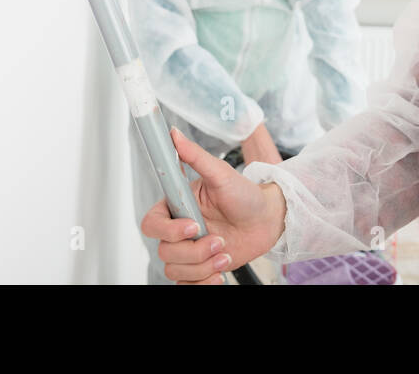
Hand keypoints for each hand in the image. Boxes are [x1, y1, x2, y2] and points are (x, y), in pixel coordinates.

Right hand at [140, 127, 287, 283]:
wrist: (268, 221)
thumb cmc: (245, 194)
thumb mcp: (221, 173)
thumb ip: (195, 156)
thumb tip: (174, 134)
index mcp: (177, 206)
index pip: (151, 224)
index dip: (169, 230)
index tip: (194, 226)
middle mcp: (179, 230)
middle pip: (165, 252)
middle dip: (195, 252)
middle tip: (220, 241)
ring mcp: (188, 251)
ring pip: (175, 270)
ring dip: (204, 266)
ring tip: (225, 253)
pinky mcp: (199, 269)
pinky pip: (186, 285)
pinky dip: (203, 283)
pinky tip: (220, 272)